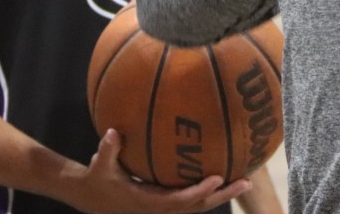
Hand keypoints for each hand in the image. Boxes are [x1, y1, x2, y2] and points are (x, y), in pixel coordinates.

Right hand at [67, 129, 251, 213]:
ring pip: (197, 205)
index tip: (216, 179)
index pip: (178, 201)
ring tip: (246, 181)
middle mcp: (159, 208)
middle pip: (196, 207)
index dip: (198, 192)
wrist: (92, 196)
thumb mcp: (100, 164)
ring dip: (221, 194)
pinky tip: (223, 177)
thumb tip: (113, 132)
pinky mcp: (165, 200)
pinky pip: (191, 198)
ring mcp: (164, 206)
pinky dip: (208, 190)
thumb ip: (108, 149)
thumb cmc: (98, 177)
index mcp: (147, 202)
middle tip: (246, 182)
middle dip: (221, 195)